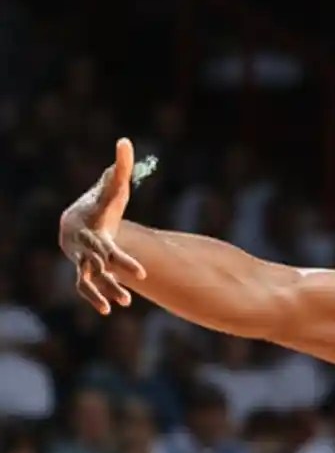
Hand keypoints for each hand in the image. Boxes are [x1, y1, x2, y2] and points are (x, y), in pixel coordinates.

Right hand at [58, 139, 146, 313]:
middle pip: (98, 264)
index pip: (108, 247)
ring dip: (105, 290)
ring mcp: (82, 260)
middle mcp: (85, 247)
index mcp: (94, 229)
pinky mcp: (84, 269)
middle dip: (112, 277)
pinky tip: (107, 311)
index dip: (122, 260)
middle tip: (131, 291)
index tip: (141, 274)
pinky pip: (83, 286)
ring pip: (89, 278)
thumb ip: (120, 167)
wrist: (76, 218)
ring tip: (124, 304)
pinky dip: (93, 297)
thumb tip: (125, 141)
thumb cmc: (99, 203)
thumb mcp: (111, 186)